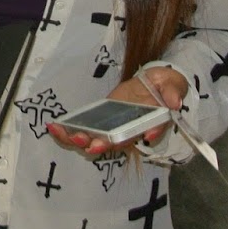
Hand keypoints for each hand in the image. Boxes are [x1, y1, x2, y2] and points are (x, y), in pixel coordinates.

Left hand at [46, 66, 188, 157]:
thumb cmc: (165, 88)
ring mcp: (113, 127)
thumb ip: (173, 93)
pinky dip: (68, 131)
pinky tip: (53, 126)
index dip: (127, 139)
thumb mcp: (173, 85)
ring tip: (61, 133)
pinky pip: (84, 129)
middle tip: (87, 144)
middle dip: (98, 144)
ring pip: (94, 139)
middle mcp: (128, 130)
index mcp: (146, 125)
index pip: (137, 135)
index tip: (118, 140)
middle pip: (111, 142)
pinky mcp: (101, 120)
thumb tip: (173, 103)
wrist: (155, 84)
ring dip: (77, 139)